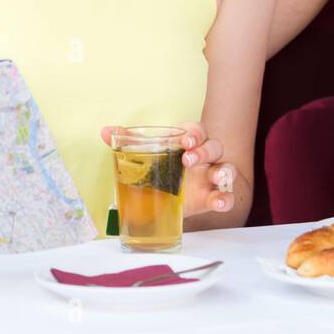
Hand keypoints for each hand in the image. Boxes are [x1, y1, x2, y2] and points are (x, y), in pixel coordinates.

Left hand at [100, 122, 235, 216]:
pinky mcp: (212, 197)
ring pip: (227, 168)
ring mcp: (210, 177)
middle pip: (213, 146)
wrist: (166, 198)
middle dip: (204, 151)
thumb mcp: (145, 156)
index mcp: (187, 143)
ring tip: (216, 178)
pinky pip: (227, 195)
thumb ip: (128, 142)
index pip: (196, 131)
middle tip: (188, 160)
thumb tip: (105, 131)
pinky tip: (220, 202)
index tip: (185, 141)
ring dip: (224, 171)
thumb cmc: (160, 169)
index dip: (194, 134)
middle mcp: (203, 157)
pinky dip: (226, 198)